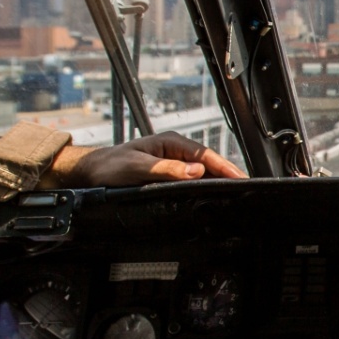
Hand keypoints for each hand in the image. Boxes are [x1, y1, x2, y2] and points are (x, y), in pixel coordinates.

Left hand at [47, 133, 247, 187]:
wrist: (91, 173)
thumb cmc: (110, 166)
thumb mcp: (138, 167)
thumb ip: (166, 169)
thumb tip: (195, 171)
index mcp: (171, 143)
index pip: (205, 155)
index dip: (225, 167)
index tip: (239, 178)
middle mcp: (175, 150)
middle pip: (209, 163)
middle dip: (228, 174)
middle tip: (247, 188)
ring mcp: (173, 162)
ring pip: (203, 171)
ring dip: (218, 181)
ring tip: (236, 193)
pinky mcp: (169, 173)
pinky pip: (193, 179)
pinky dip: (206, 186)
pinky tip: (213, 195)